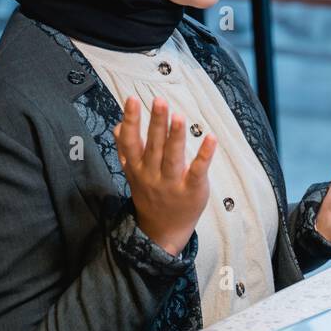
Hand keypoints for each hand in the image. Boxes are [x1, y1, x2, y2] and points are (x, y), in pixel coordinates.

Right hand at [113, 96, 215, 255]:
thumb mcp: (133, 173)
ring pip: (172, 157)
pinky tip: (211, 138)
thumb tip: (119, 125)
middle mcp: (151, 174)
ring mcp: (171, 183)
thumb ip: (126, 149)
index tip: (132, 99)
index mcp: (136, 167)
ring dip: (176, 136)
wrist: (162, 230)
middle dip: (156, 123)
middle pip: (153, 146)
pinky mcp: (191, 190)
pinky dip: (204, 155)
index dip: (131, 121)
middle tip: (159, 101)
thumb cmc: (150, 194)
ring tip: (179, 116)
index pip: (131, 142)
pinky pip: (197, 171)